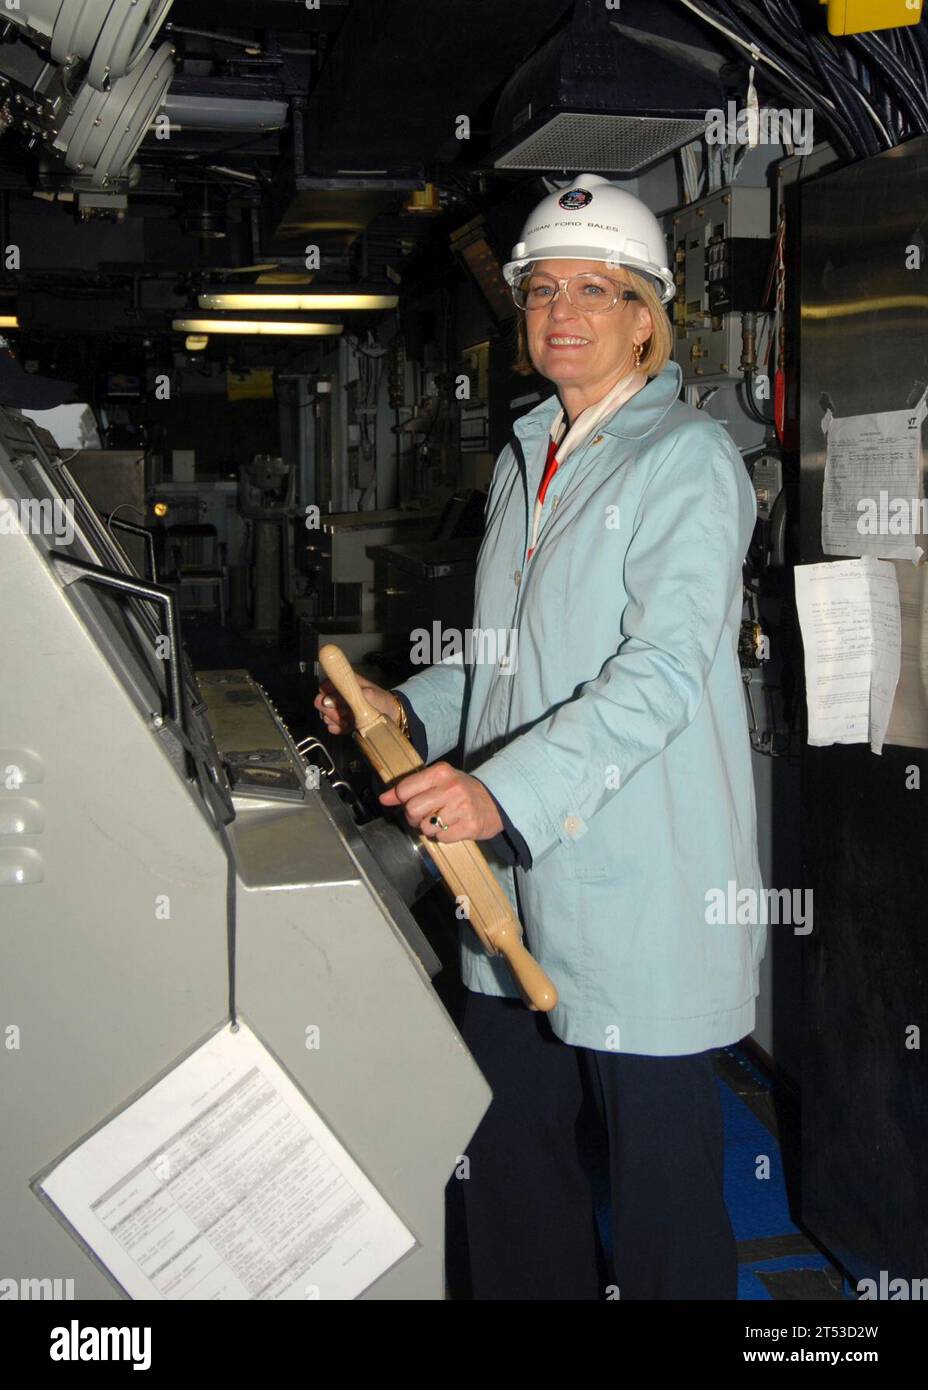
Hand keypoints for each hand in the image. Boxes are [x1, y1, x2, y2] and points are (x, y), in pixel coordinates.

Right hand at [313, 677, 399, 735]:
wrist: (394, 715)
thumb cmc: (383, 701)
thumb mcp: (368, 695)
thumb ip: (348, 696)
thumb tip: (326, 701)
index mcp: (346, 683)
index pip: (324, 687)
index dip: (326, 696)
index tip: (334, 704)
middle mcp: (341, 695)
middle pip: (321, 703)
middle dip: (331, 711)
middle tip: (346, 714)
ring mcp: (342, 708)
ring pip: (326, 715)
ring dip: (336, 720)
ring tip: (351, 720)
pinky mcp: (344, 720)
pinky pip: (332, 726)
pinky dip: (338, 728)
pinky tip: (348, 727)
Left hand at [379, 762, 503, 842]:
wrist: (495, 802)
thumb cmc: (461, 791)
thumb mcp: (437, 781)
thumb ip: (410, 788)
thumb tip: (383, 798)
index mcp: (441, 772)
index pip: (405, 789)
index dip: (400, 799)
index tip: (405, 802)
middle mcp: (451, 788)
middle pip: (412, 810)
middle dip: (413, 817)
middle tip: (424, 815)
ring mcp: (462, 807)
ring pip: (425, 827)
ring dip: (429, 828)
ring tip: (441, 820)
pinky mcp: (469, 826)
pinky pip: (440, 838)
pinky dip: (442, 836)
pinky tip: (452, 827)